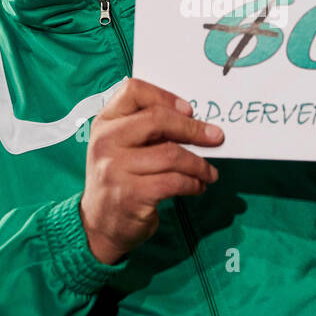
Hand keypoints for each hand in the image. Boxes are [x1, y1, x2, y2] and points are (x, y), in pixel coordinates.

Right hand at [80, 78, 223, 264]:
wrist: (99, 225)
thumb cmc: (120, 180)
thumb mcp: (121, 148)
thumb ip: (146, 131)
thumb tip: (196, 123)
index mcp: (105, 123)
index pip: (133, 90)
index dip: (165, 96)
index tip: (189, 110)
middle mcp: (106, 142)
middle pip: (157, 119)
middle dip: (194, 128)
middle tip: (216, 137)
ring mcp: (115, 168)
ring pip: (171, 154)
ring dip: (199, 164)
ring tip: (209, 172)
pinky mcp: (130, 194)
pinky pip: (174, 182)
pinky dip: (193, 183)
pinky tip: (198, 186)